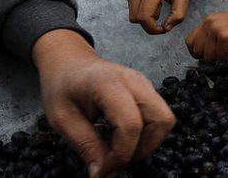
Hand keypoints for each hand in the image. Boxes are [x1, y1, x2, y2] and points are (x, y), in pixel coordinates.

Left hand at [33, 30, 174, 177]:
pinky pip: (159, 115)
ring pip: (165, 119)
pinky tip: (123, 138)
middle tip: (117, 161)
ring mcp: (144, 83)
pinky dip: (146, 134)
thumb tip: (102, 173)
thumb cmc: (62, 86)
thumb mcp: (62, 119)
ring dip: (148, 143)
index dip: (120, 155)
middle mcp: (134, 80)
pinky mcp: (147, 89)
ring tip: (120, 150)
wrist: (69, 61)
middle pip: (161, 120)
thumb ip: (85, 146)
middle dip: (143, 149)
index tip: (102, 170)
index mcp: (108, 83)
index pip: (130, 125)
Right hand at [125, 0, 190, 33]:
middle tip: (162, 17)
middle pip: (136, 19)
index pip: (144, 18)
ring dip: (145, 16)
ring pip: (132, 15)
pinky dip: (140, 9)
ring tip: (158, 6)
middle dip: (149, 24)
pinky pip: (131, 7)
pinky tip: (152, 1)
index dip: (153, 29)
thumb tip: (165, 28)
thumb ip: (178, 16)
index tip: (163, 29)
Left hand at [186, 0, 227, 61]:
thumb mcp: (225, 25)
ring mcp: (216, 30)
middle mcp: (209, 24)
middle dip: (210, 57)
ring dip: (223, 57)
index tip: (211, 54)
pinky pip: (223, 57)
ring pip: (210, 57)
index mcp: (207, 21)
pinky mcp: (226, 37)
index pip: (190, 42)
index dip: (198, 52)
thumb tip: (204, 54)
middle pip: (197, 52)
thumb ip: (213, 35)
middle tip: (225, 51)